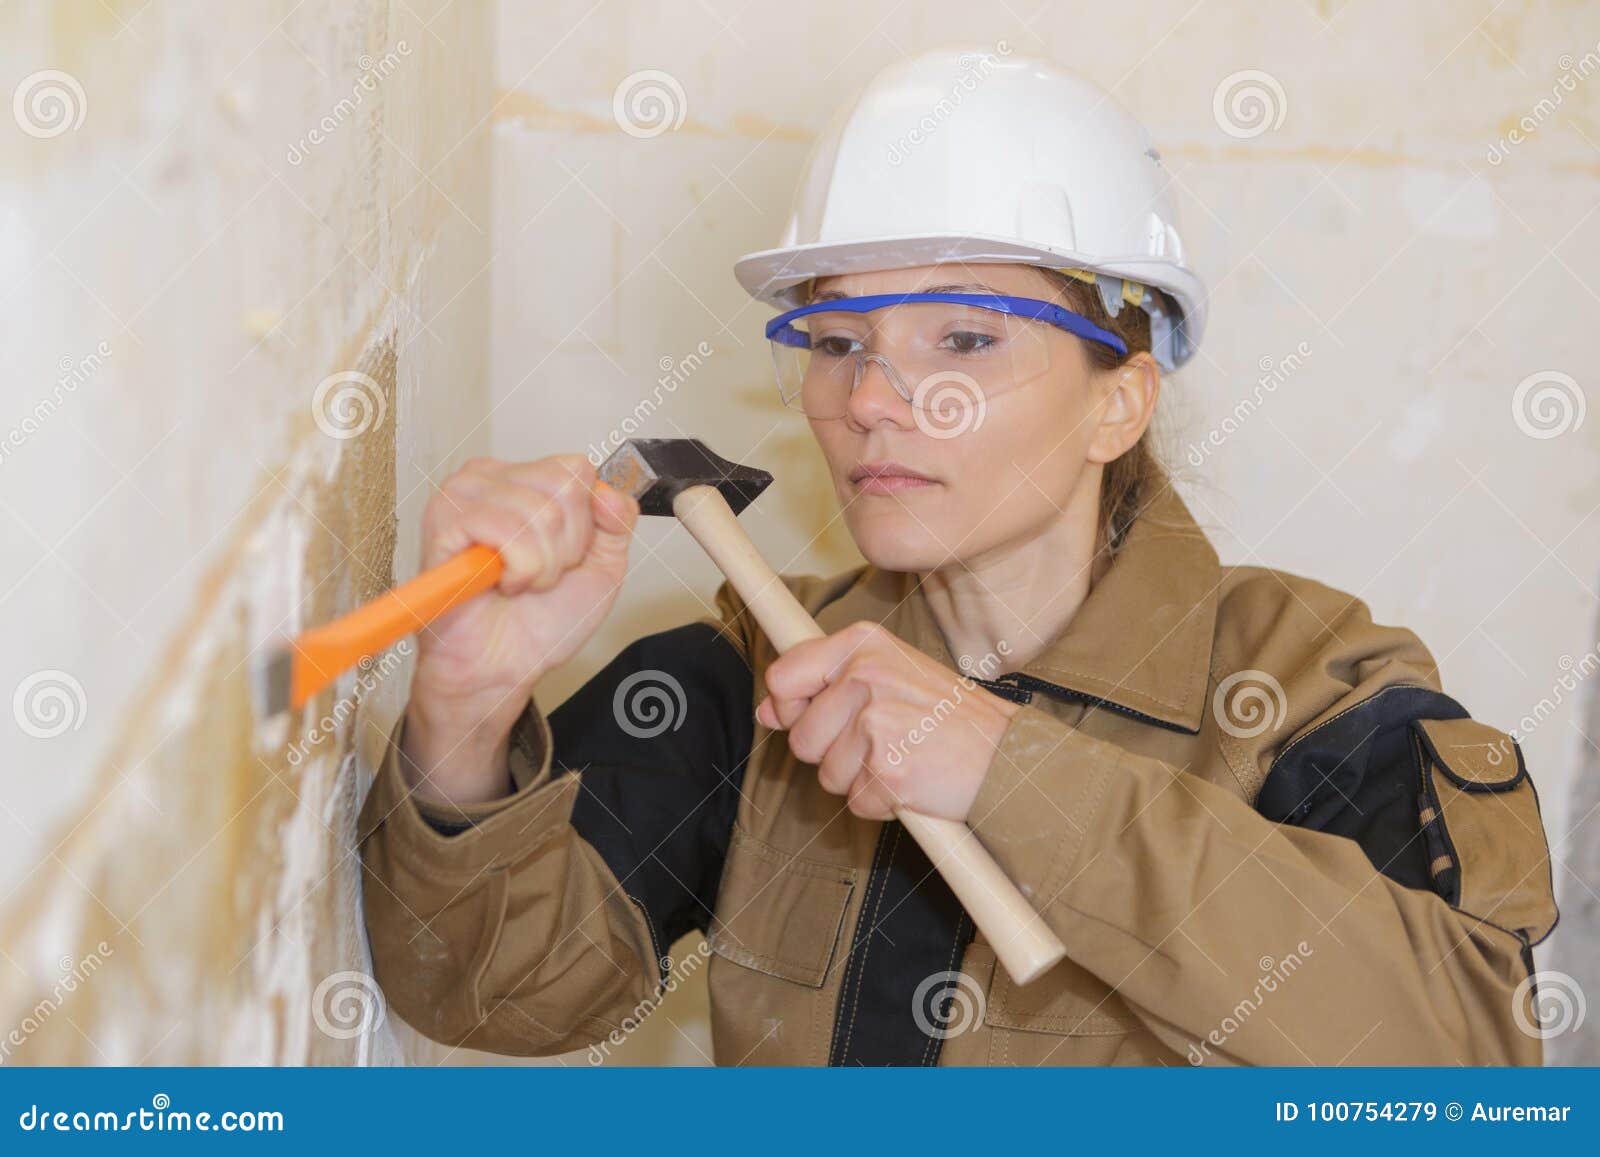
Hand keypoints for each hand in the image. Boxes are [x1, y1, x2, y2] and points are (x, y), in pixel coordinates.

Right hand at [403, 454, 637, 802]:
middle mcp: (489, 478)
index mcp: (522, 479)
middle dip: (564, 546)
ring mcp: (462, 495)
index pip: (577, 469)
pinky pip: (509, 530)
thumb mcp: (603, 565)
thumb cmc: (539, 620)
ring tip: (516, 581)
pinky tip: (499, 583)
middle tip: (535, 572)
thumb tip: (607, 489)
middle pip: (564, 487)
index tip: (561, 557)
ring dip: (541, 565)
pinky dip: (519, 570)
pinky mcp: (444, 521)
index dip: (583, 525)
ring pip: (541, 512)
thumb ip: (618, 520)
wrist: (501, 666)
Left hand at [755, 621, 1020, 821]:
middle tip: (884, 742)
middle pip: (802, 738)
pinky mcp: (887, 769)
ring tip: (903, 758)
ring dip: (859, 780)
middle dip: (833, 753)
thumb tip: (766, 710)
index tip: (814, 716)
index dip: (790, 708)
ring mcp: (875, 722)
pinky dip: (881, 803)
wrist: (1009, 754)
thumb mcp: (891, 675)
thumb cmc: (949, 717)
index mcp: (862, 645)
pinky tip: (913, 781)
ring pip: (826, 775)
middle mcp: (864, 676)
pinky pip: (856, 803)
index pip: (782, 677)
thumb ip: (825, 684)